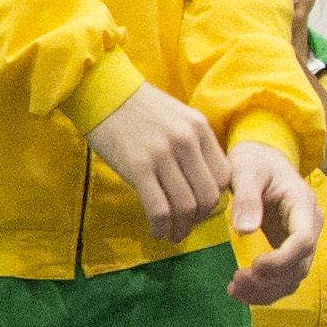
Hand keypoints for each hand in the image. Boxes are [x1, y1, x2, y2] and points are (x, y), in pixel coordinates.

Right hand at [87, 83, 228, 247]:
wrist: (102, 91)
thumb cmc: (137, 107)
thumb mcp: (176, 116)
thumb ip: (192, 144)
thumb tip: (198, 181)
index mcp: (199, 128)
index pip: (224, 177)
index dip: (215, 200)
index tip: (200, 210)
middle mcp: (186, 142)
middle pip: (207, 196)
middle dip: (198, 220)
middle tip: (186, 227)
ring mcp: (162, 154)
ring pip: (185, 206)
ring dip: (180, 229)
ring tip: (171, 234)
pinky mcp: (138, 167)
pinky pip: (159, 208)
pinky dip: (160, 226)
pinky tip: (155, 231)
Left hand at [216, 143, 318, 304]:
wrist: (262, 158)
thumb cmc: (255, 160)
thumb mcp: (247, 171)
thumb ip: (247, 198)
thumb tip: (245, 231)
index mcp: (303, 204)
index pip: (303, 241)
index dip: (280, 260)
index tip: (252, 266)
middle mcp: (309, 225)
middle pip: (300, 265)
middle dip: (270, 280)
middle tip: (236, 281)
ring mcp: (302, 239)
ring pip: (293, 277)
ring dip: (266, 291)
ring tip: (234, 291)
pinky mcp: (289, 250)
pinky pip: (284, 278)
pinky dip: (265, 291)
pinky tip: (240, 293)